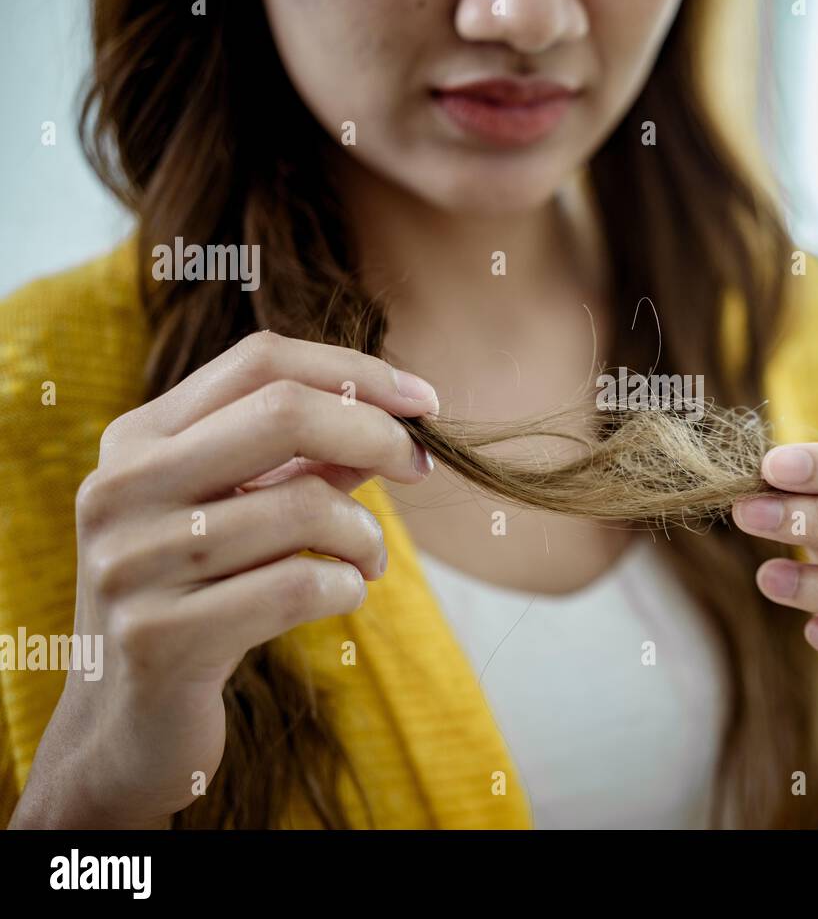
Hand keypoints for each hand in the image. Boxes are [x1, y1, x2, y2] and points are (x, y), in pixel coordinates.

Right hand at [9, 332, 438, 827]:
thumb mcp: (241, 514)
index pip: (260, 362)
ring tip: (369, 559)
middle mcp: (121, 488)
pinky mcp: (158, 638)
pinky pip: (298, 586)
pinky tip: (345, 594)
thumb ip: (304, 461)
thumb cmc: (203, 600)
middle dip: (376, 434)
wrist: (127, 727)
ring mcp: (132, 563)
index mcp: (137, 440)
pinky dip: (348, 586)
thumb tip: (396, 415)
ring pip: (303, 507)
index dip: (357, 372)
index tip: (426, 402)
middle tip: (420, 467)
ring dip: (366, 534)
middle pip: (283, 412)